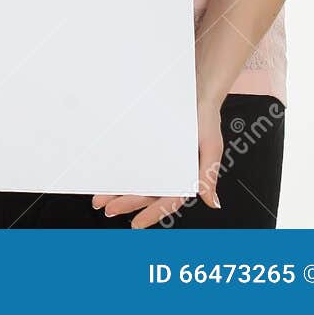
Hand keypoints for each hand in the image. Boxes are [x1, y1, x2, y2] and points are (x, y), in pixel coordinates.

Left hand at [91, 97, 223, 228]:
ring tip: (100, 198)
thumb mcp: (210, 146)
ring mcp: (159, 160)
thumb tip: (213, 203)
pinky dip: (119, 171)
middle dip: (126, 203)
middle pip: (147, 194)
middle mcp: (170, 171)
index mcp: (186, 176)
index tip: (136, 224)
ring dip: (118, 192)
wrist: (195, 90)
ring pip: (137, 181)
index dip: (152, 214)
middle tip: (107, 208)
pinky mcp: (147, 146)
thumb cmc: (205, 119)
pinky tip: (106, 176)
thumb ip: (208, 175)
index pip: (168, 200)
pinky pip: (132, 162)